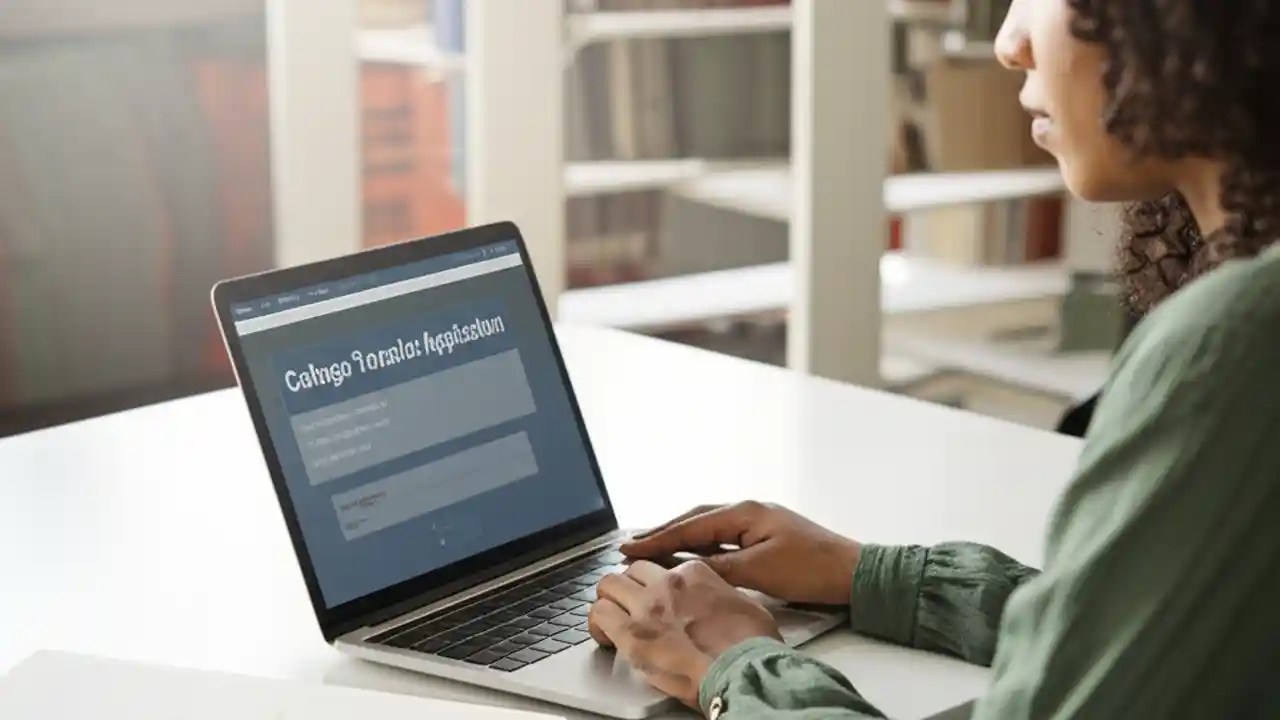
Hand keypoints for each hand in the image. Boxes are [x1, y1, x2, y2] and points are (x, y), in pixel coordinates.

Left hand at [588, 559, 780, 708]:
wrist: (742, 670)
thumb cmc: (751, 645)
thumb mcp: (743, 605)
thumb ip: (720, 596)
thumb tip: (716, 604)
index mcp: (694, 573)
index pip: (661, 568)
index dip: (657, 585)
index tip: (659, 599)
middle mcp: (666, 583)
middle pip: (631, 571)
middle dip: (629, 586)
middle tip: (630, 604)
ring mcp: (646, 607)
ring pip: (609, 585)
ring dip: (609, 600)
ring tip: (613, 618)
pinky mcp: (631, 634)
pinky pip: (600, 615)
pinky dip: (598, 624)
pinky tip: (605, 636)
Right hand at [622, 501, 860, 605]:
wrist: (853, 573)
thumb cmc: (812, 569)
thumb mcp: (761, 571)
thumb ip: (720, 569)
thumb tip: (685, 569)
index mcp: (745, 513)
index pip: (691, 526)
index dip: (657, 538)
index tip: (628, 546)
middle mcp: (748, 512)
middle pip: (695, 520)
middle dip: (662, 532)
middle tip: (631, 544)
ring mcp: (758, 523)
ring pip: (708, 528)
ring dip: (680, 537)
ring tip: (652, 547)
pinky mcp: (765, 538)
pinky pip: (722, 538)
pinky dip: (701, 545)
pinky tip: (691, 556)